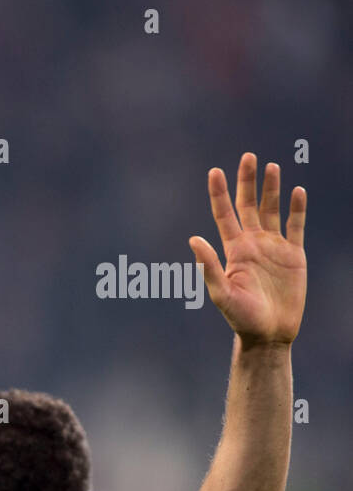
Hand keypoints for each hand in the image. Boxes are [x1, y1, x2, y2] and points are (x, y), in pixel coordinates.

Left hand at [189, 153, 306, 346]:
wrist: (269, 334)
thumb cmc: (241, 317)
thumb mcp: (221, 292)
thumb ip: (209, 266)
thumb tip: (193, 239)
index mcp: (232, 250)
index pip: (224, 214)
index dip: (219, 193)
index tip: (215, 171)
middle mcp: (252, 244)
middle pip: (249, 205)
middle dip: (247, 182)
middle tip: (248, 157)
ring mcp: (274, 247)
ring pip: (273, 210)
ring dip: (272, 189)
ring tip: (271, 166)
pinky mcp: (294, 255)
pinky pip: (296, 226)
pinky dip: (297, 209)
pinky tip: (297, 191)